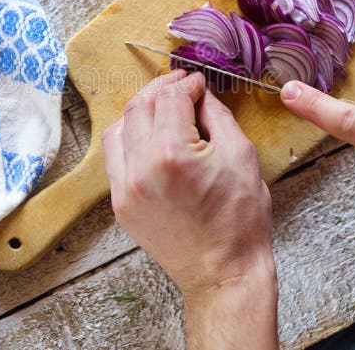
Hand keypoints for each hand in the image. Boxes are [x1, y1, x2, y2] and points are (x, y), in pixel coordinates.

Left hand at [103, 70, 277, 348]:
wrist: (222, 271)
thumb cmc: (240, 220)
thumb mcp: (240, 155)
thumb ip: (217, 115)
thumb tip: (201, 94)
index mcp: (173, 154)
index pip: (171, 98)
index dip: (187, 83)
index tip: (198, 82)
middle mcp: (140, 168)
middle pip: (140, 106)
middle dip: (162, 89)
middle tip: (181, 85)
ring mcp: (124, 188)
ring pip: (119, 127)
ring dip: (140, 110)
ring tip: (162, 107)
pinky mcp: (119, 204)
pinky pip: (114, 157)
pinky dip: (128, 137)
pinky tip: (146, 135)